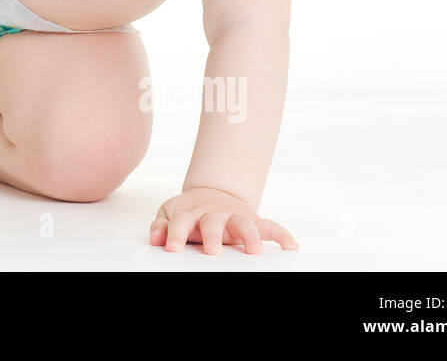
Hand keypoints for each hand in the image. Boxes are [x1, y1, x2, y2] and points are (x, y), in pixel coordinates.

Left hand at [149, 187, 297, 254]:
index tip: (171, 249)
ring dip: (249, 236)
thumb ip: (162, 227)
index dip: (174, 234)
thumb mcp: (170, 214)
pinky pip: (269, 226)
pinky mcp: (252, 221)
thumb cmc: (189, 212)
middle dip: (213, 236)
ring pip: (243, 223)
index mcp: (190, 213)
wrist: (211, 194)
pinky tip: (291, 245)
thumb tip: (156, 239)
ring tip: (254, 251)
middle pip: (212, 222)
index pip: (180, 222)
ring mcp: (234, 217)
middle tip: (212, 251)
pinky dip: (281, 234)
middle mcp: (214, 214)